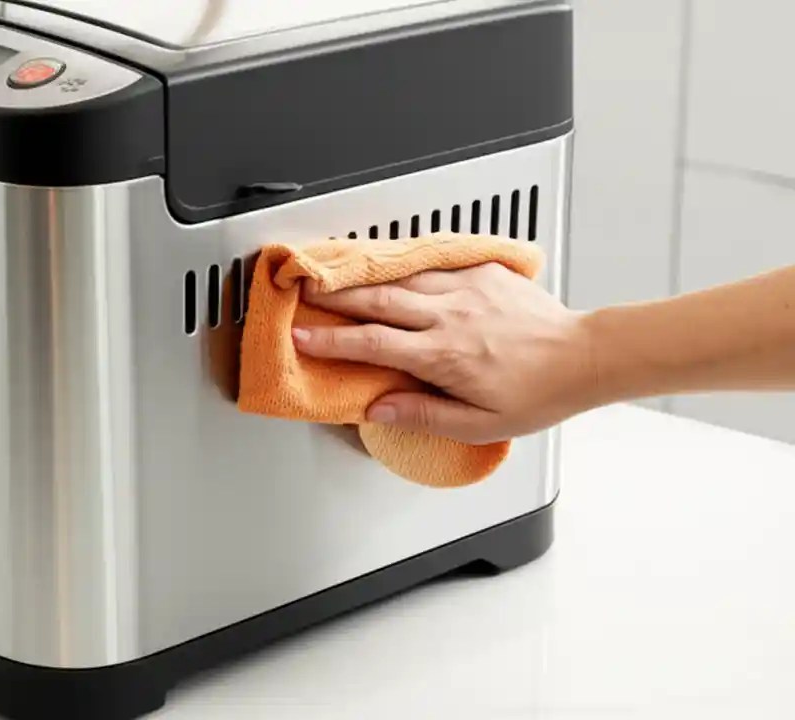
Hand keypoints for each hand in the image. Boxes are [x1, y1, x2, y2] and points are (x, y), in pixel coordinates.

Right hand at [291, 263, 599, 443]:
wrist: (585, 357)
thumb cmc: (539, 393)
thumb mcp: (480, 424)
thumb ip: (424, 414)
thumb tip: (378, 408)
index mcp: (445, 355)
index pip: (372, 344)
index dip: (330, 340)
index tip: (302, 336)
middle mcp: (450, 316)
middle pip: (377, 300)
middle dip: (334, 296)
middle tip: (304, 292)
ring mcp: (466, 289)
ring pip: (402, 278)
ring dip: (365, 278)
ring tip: (336, 278)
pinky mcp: (483, 273)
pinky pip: (433, 266)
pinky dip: (405, 268)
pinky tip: (390, 270)